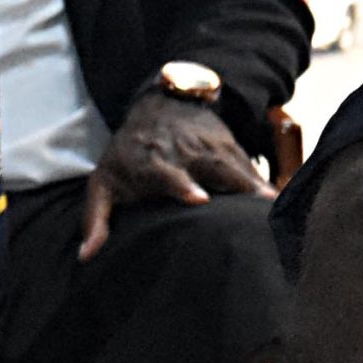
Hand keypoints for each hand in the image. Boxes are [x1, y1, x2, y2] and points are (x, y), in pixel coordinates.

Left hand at [79, 93, 272, 259]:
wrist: (161, 106)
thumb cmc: (128, 154)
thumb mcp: (103, 182)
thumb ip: (95, 218)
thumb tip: (86, 256)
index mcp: (151, 161)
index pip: (167, 172)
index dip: (182, 185)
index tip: (199, 199)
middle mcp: (184, 151)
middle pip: (211, 167)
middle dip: (232, 183)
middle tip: (252, 207)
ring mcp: (210, 147)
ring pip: (235, 165)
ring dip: (254, 185)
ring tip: (272, 207)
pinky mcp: (229, 146)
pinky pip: (247, 166)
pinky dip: (261, 183)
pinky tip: (276, 201)